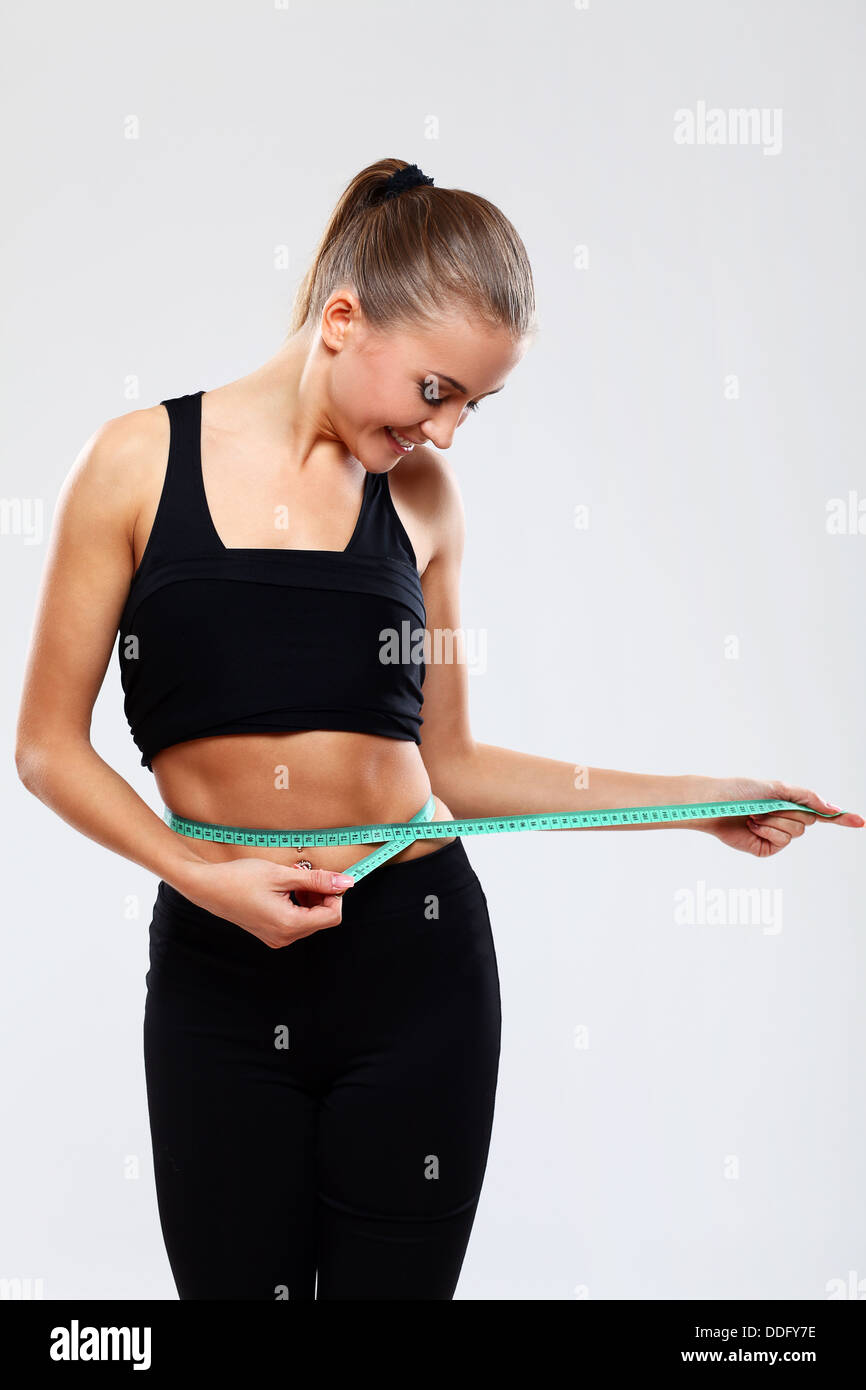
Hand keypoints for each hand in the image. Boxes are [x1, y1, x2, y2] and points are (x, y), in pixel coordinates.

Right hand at [171, 856, 354, 948]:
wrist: (207, 887)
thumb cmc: (240, 879)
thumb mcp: (282, 875)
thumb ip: (316, 880)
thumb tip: (345, 882)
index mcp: (289, 925)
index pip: (332, 916)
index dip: (335, 895)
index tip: (327, 877)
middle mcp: (284, 937)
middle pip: (322, 919)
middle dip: (321, 895)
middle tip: (306, 874)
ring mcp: (276, 938)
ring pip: (310, 919)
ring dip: (310, 898)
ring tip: (294, 879)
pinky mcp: (270, 933)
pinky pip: (296, 921)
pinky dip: (298, 904)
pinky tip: (286, 888)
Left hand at [695, 776, 863, 856]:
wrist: (714, 805)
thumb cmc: (740, 791)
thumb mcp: (776, 787)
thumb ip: (805, 796)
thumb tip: (828, 806)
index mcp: (789, 804)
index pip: (820, 813)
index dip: (840, 818)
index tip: (860, 822)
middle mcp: (785, 820)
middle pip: (808, 822)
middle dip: (788, 811)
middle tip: (765, 804)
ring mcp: (776, 836)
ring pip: (795, 833)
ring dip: (774, 820)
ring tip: (754, 814)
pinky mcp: (765, 849)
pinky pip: (780, 842)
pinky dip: (766, 831)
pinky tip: (751, 825)